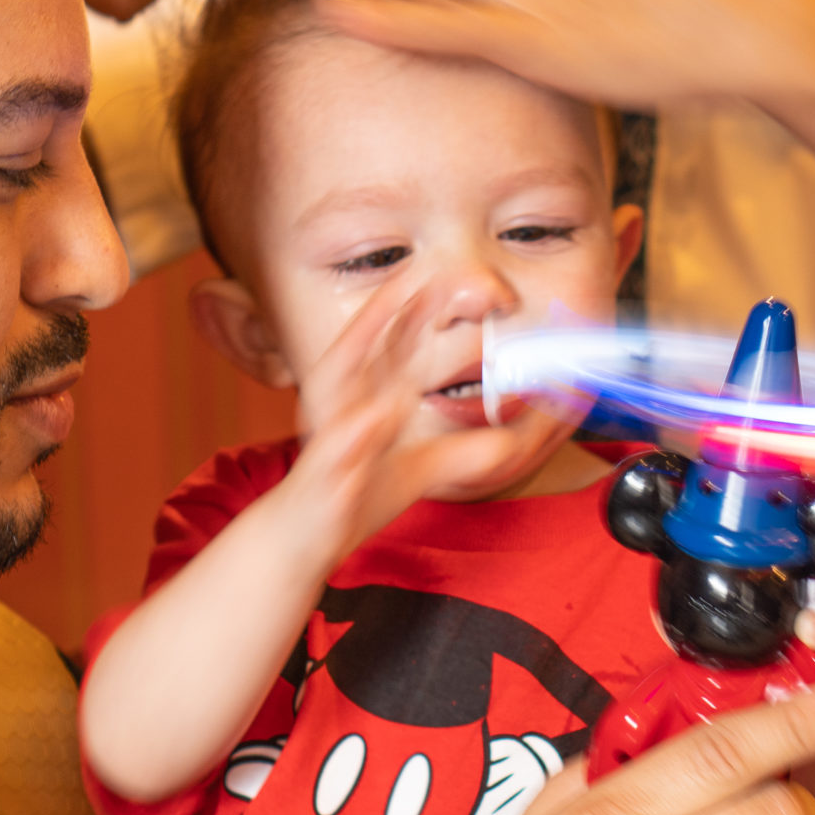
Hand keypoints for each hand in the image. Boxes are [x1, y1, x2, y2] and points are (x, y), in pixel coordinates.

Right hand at [279, 269, 571, 550]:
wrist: (300, 540)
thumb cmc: (357, 496)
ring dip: (365, 344)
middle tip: (426, 274)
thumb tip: (513, 442)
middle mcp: (345, 403)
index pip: (394, 344)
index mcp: (366, 395)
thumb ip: (462, 453)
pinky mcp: (323, 476)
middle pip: (369, 346)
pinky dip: (356, 435)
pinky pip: (339, 453)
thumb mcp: (420, 470)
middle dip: (391, 308)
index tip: (451, 276)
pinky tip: (376, 416)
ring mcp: (331, 435)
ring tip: (388, 318)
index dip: (421, 311)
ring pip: (346, 381)